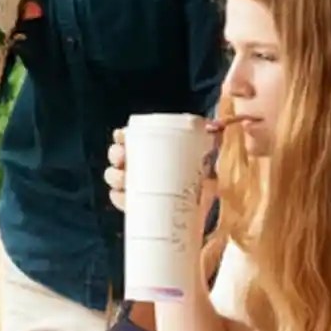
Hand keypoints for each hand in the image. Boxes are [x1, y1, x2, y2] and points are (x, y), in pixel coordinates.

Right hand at [103, 123, 225, 212]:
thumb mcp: (207, 153)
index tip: (123, 136)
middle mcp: (138, 165)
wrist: (207, 202)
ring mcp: (136, 185)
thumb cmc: (203, 172)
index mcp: (150, 148)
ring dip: (114, 176)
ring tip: (124, 179)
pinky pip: (120, 200)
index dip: (121, 136)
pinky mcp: (137, 205)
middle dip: (116, 155)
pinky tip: (121, 196)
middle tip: (124, 158)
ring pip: (115, 177)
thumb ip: (211, 137)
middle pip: (117, 156)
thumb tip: (216, 125)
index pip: (128, 138)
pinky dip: (118, 198)